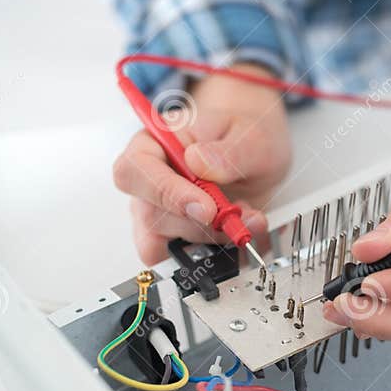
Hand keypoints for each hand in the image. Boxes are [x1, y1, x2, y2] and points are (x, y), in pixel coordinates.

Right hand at [113, 64, 291, 263]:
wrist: (256, 147)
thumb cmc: (243, 132)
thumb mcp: (250, 135)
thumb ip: (229, 151)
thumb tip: (199, 162)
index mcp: (154, 143)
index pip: (134, 171)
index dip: (166, 194)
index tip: (205, 208)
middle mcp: (150, 179)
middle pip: (151, 216)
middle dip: (200, 223)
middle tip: (237, 213)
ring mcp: (160, 210)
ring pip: (165, 244)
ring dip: (212, 238)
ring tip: (244, 217)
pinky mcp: (177, 234)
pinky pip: (182, 257)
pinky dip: (215, 250)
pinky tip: (237, 230)